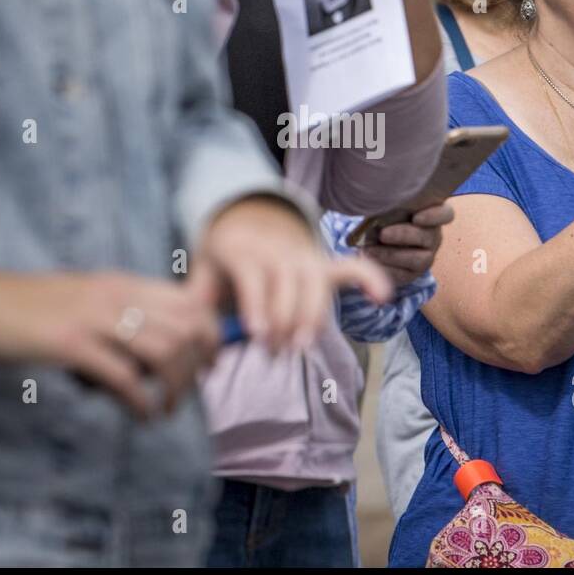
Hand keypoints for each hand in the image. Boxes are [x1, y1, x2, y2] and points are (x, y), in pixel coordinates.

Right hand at [0, 270, 221, 419]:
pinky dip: (141, 400)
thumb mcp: (86, 297)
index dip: (211, 336)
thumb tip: (157, 344)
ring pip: (164, 351)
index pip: (190, 302)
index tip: (208, 364)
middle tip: (189, 392)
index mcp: (123, 283)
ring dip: (174, 387)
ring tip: (165, 409)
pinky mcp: (70, 343)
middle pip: (186, 328)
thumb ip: (122, 311)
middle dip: (198, 366)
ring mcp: (94, 318)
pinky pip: (124, 375)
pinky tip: (142, 415)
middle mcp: (116, 295)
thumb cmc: (30, 308)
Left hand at [198, 196, 394, 350]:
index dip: (257, 304)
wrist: (245, 220)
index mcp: (242, 250)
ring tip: (302, 347)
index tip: (258, 335)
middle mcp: (277, 249)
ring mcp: (304, 255)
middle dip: (283, 321)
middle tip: (274, 353)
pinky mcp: (324, 264)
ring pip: (316, 283)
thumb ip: (195, 303)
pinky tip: (382, 298)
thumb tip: (191, 339)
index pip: (254, 275)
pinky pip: (352, 267)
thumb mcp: (201, 273)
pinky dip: (370, 278)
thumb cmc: (222, 260)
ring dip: (313, 316)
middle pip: (287, 283)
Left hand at [362, 203, 453, 286]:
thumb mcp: (390, 207)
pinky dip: (385, 269)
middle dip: (403, 235)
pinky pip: (403, 275)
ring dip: (392, 255)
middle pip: (428, 237)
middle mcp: (432, 237)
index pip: (445, 214)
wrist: (375, 240)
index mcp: (432, 215)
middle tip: (383, 234)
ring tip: (370, 251)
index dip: (434, 216)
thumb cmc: (386, 216)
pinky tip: (370, 263)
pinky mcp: (412, 274)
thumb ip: (391, 206)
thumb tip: (379, 208)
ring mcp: (425, 257)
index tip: (416, 218)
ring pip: (418, 259)